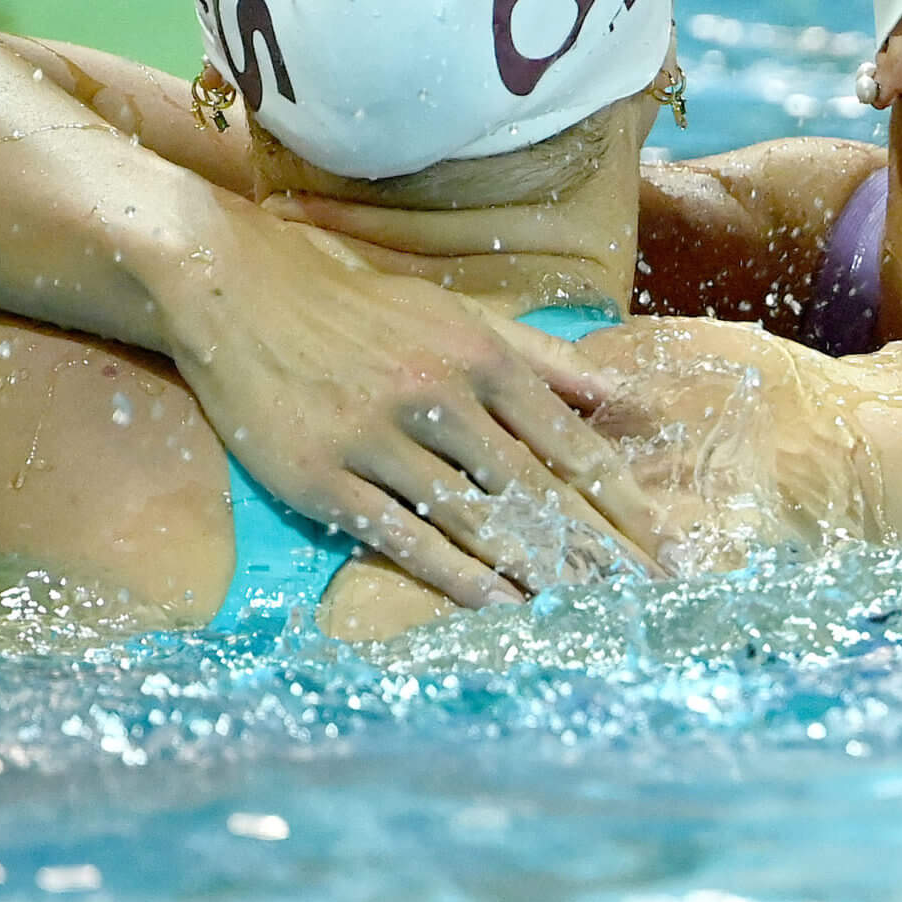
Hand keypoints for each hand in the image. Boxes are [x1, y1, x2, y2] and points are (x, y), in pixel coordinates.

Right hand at [155, 206, 663, 608]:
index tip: (661, 545)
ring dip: (532, 570)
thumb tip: (621, 396)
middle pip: (530, 489)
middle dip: (591, 549)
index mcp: (479, 355)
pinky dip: (454, 575)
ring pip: (471, 518)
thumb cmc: (363, 308)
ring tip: (581, 609)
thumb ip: (544, 359)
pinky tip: (496, 604)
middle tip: (639, 595)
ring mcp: (376, 438)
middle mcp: (437, 394)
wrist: (240, 292)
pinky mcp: (322, 475)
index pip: (568, 441)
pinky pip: (400, 537)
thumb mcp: (461, 316)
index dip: (620, 501)